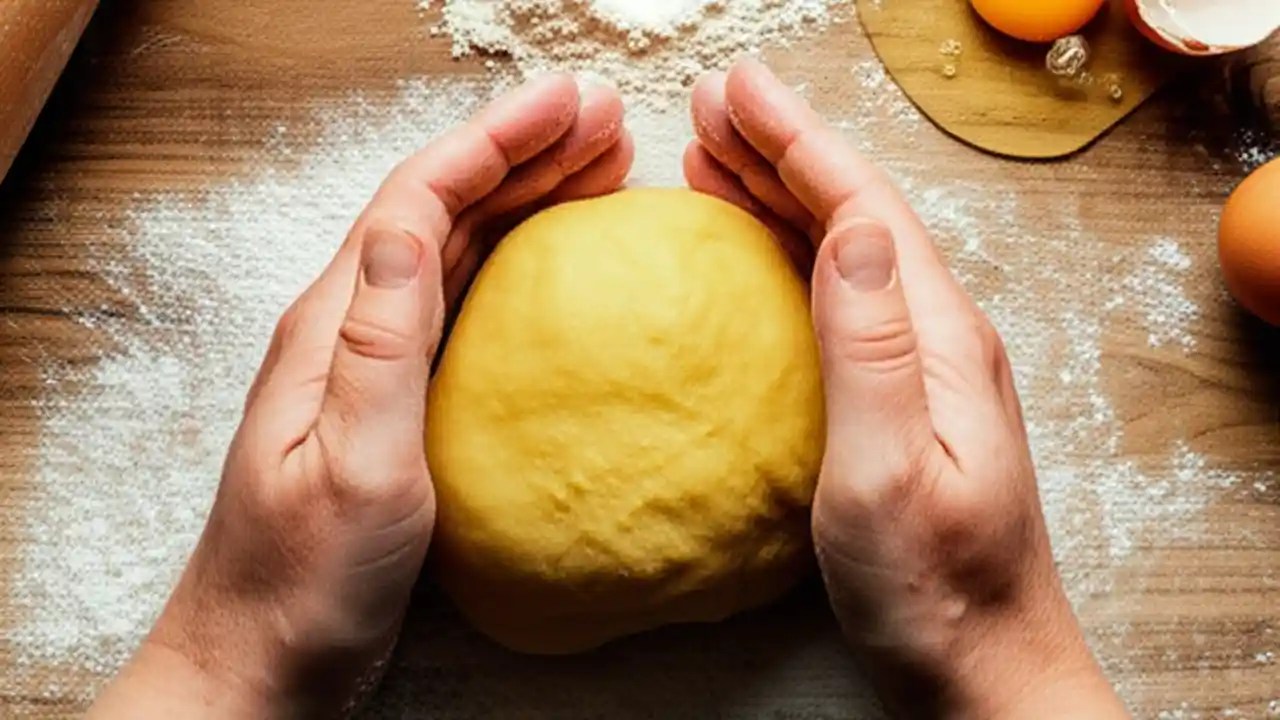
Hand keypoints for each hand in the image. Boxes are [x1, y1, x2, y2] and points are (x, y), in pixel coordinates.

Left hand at [89, 75, 632, 718]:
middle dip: (522, 151)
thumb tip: (409, 223)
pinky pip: (461, 301)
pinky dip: (512, 261)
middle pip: (440, 207)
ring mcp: (371, 364)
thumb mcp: (352, 467)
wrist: (263, 658)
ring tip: (594, 169)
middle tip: (605, 124)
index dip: (496, 140)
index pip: (419, 198)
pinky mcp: (394, 400)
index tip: (570, 107)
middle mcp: (350, 330)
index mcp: (334, 329)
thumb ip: (380, 347)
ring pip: (455, 248)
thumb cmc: (303, 581)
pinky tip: (547, 260)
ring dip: (523, 197)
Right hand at [686, 59, 1126, 718]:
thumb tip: (858, 226)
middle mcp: (938, 337)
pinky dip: (790, 256)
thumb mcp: (887, 473)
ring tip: (719, 161)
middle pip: (855, 214)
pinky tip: (758, 256)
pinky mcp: (902, 399)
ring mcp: (923, 367)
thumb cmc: (934, 590)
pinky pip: (841, 297)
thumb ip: (872, 348)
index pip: (862, 209)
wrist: (984, 667)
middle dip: (782, 150)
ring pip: (847, 251)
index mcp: (938, 339)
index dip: (796, 141)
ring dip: (782, 195)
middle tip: (712, 109)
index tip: (735, 93)